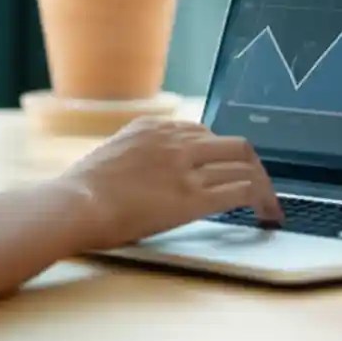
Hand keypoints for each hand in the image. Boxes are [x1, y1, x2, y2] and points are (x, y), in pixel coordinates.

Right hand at [61, 117, 284, 248]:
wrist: (72, 204)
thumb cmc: (79, 191)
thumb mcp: (109, 156)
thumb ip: (134, 156)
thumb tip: (141, 172)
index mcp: (153, 128)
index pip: (202, 132)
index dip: (218, 153)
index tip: (223, 168)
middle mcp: (174, 141)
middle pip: (231, 143)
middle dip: (249, 164)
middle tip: (257, 184)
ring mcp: (185, 168)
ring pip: (242, 164)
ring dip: (261, 183)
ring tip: (269, 203)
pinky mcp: (192, 197)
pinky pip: (237, 190)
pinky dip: (257, 199)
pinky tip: (264, 212)